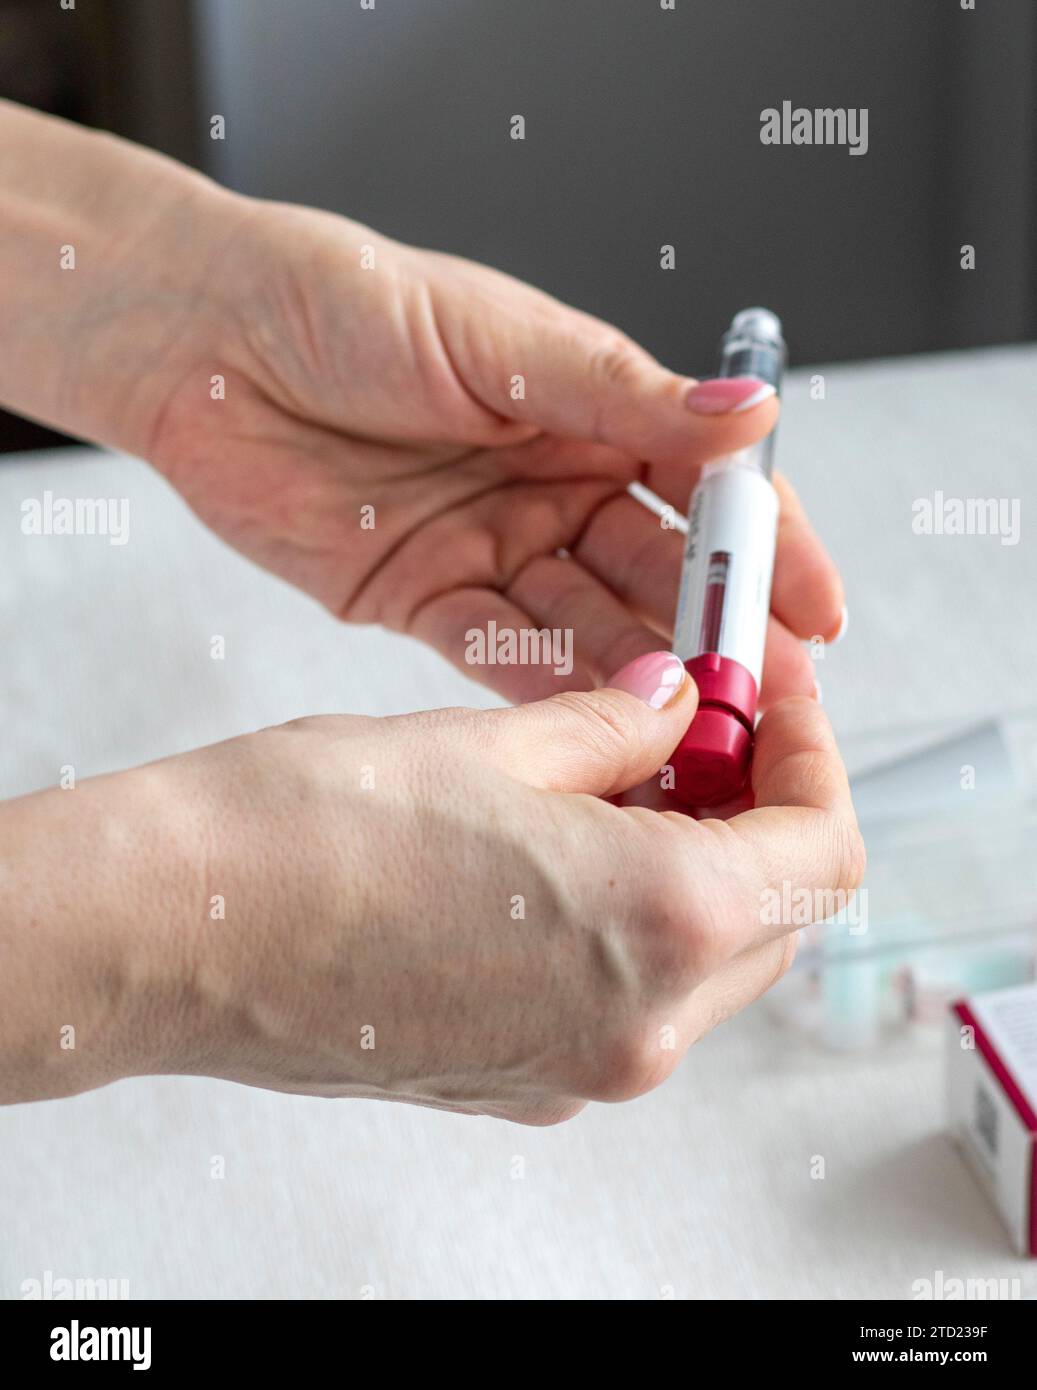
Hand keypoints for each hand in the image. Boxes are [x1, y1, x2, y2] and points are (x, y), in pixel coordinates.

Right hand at [6, 653, 861, 1117]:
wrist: (173, 930)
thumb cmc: (307, 834)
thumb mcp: (492, 739)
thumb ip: (615, 724)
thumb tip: (674, 706)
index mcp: (661, 925)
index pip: (823, 848)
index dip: (812, 755)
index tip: (774, 697)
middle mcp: (638, 1021)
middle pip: (778, 911)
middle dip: (759, 807)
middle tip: (704, 724)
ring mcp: (580, 1064)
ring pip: (707, 958)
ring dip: (698, 862)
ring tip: (622, 774)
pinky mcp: (522, 1076)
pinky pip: (628, 994)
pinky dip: (634, 917)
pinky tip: (567, 845)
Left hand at [150, 197, 842, 700]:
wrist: (207, 343)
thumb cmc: (348, 302)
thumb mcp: (500, 340)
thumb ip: (623, 396)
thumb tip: (748, 414)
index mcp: (587, 408)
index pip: (704, 488)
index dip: (767, 550)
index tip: (820, 607)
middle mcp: (551, 484)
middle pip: (656, 571)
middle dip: (717, 631)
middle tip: (769, 693)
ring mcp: (493, 546)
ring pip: (587, 623)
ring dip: (643, 673)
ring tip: (697, 726)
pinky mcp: (426, 597)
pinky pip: (499, 653)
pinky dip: (549, 690)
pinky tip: (601, 724)